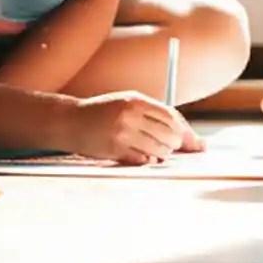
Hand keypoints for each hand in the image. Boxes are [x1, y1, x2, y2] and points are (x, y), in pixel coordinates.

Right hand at [63, 91, 205, 163]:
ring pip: (157, 149)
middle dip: (175, 144)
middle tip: (172, 147)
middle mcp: (130, 116)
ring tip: (160, 153)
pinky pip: (141, 159)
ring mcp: (122, 133)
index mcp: (136, 101)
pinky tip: (147, 158)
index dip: (183, 130)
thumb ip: (154, 113)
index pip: (171, 117)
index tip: (191, 140)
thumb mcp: (128, 102)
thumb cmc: (104, 112)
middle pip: (168, 134)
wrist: (71, 121)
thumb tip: (184, 131)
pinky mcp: (114, 149)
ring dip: (163, 154)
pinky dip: (149, 161)